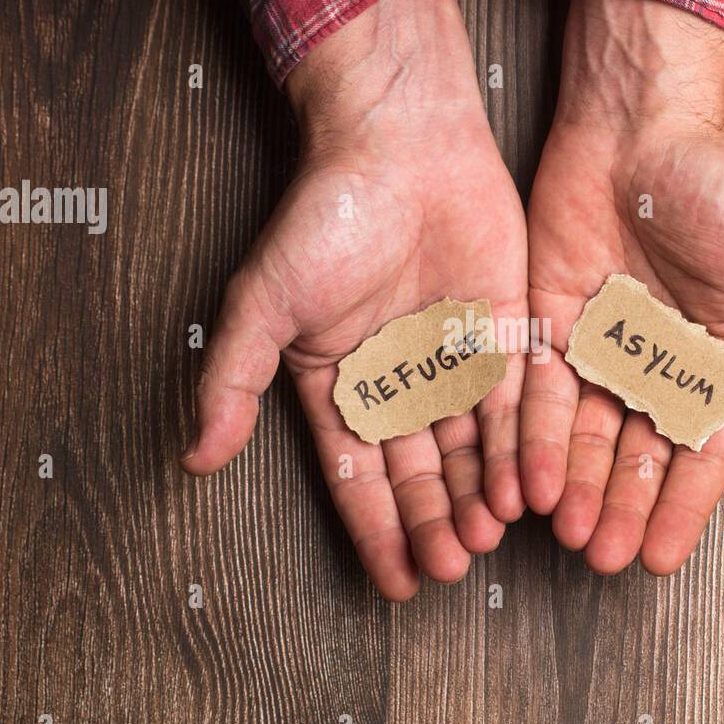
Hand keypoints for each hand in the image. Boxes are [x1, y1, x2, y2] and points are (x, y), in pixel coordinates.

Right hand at [182, 0, 527, 599]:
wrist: (400, 139)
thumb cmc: (324, 216)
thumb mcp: (264, 303)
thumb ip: (234, 380)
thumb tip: (195, 459)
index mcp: (342, 383)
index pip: (360, 476)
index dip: (377, 531)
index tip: (396, 584)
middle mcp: (400, 379)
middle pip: (422, 471)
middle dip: (435, 522)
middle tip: (451, 567)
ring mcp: (456, 358)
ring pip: (474, 446)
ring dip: (481, 495)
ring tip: (487, 538)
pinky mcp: (506, 330)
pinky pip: (519, 401)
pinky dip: (523, 446)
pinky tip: (528, 487)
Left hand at [520, 0, 723, 574]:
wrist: (638, 122)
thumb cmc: (720, 185)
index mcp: (716, 360)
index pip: (701, 452)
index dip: (683, 507)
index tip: (661, 559)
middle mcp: (655, 364)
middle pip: (636, 455)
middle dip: (620, 508)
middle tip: (601, 557)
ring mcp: (599, 346)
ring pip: (584, 434)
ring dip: (574, 485)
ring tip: (564, 532)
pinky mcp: (549, 322)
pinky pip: (539, 392)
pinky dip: (533, 436)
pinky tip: (525, 477)